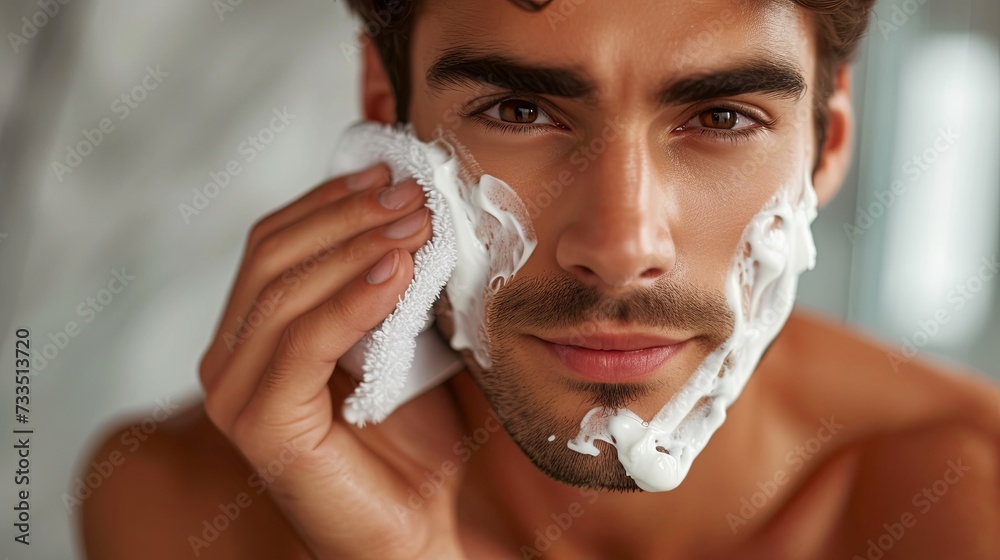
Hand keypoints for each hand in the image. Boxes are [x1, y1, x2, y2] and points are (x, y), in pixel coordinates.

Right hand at [200, 164, 466, 558]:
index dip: (330, 201)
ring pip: (285, 291)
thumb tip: (404, 204)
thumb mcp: (397, 336)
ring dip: (356, 246)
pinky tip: (398, 273)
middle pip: (274, 258)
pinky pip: (303, 343)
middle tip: (412, 194)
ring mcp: (236, 393)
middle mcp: (230, 359)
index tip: (391, 172)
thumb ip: (383, 280)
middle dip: (347, 216)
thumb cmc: (410, 437)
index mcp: (252, 333)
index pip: (275, 242)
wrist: (419, 524)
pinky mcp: (260, 425)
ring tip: (415, 223)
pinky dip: (352, 299)